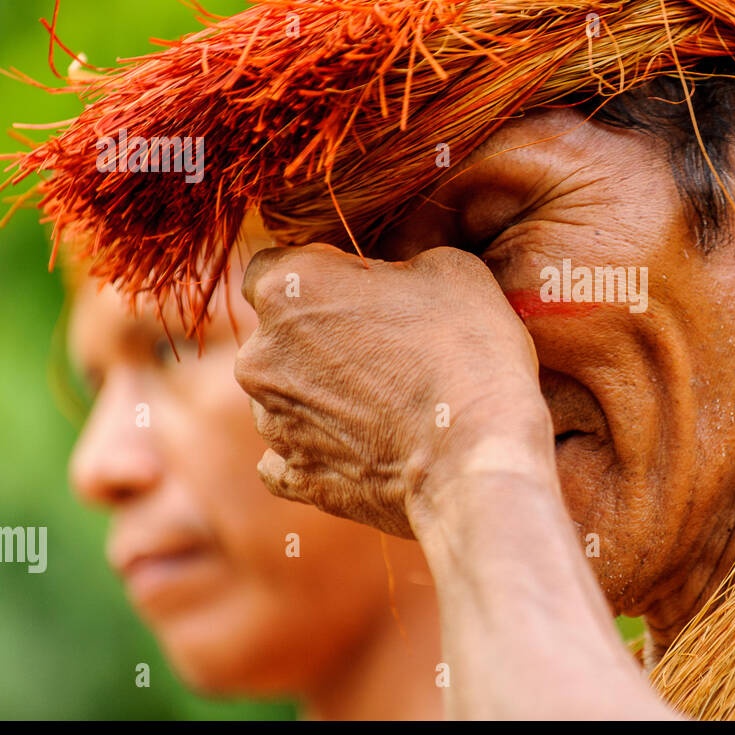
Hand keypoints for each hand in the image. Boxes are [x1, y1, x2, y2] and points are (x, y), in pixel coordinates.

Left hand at [234, 243, 554, 537]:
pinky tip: (363, 446)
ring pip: (284, 394)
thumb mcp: (452, 267)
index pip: (273, 267)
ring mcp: (271, 420)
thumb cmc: (466, 351)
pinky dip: (318, 449)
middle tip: (386, 348)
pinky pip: (289, 454)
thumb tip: (388, 278)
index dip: (320, 277)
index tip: (362, 291)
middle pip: (276, 333)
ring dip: (321, 392)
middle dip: (319, 336)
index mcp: (289, 287)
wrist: (475, 458)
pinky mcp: (293, 474)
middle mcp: (259, 353)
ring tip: (388, 403)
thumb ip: (396, 260)